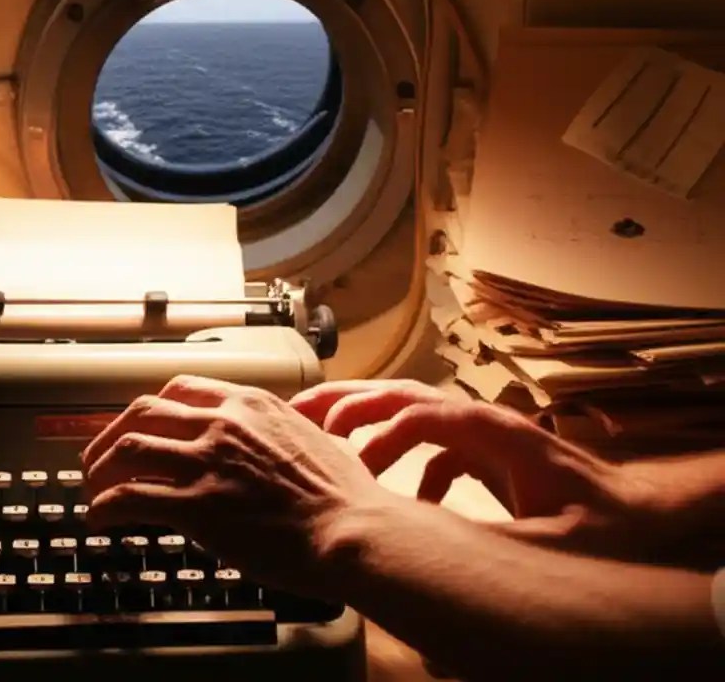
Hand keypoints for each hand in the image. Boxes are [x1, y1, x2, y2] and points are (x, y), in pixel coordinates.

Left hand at [81, 375, 397, 594]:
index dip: (148, 410)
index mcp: (249, 404)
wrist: (352, 531)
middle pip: (141, 412)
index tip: (137, 427)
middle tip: (100, 457)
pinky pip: (129, 497)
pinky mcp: (195, 505)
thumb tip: (278, 442)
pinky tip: (100, 518)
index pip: (179, 389)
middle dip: (111, 435)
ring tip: (92, 489)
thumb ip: (283, 433)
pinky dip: (104, 506)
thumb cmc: (346, 497)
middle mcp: (222, 424)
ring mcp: (205, 462)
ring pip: (126, 449)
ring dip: (99, 468)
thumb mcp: (316, 439)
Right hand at [291, 380, 648, 560]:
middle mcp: (481, 423)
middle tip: (297, 412)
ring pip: (408, 413)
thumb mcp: (541, 537)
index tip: (343, 458)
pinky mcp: (484, 454)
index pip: (417, 414)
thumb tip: (424, 547)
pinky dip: (398, 459)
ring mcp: (481, 435)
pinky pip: (427, 445)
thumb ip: (483, 537)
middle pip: (401, 394)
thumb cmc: (603, 525)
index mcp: (492, 433)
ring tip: (318, 435)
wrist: (643, 515)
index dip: (373, 431)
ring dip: (362, 420)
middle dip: (347, 400)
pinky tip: (393, 496)